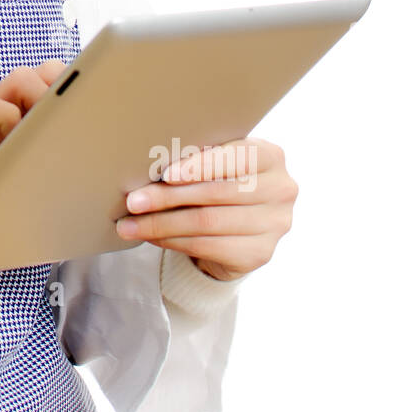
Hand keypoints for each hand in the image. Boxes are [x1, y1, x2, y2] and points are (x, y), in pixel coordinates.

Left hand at [115, 137, 297, 281]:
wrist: (236, 227)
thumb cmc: (218, 181)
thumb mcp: (214, 163)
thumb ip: (196, 157)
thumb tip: (149, 163)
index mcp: (271, 156)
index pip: (235, 158)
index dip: (199, 166)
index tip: (165, 173)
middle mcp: (282, 190)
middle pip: (216, 193)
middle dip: (168, 197)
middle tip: (133, 201)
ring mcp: (275, 225)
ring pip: (207, 223)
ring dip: (162, 224)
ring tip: (129, 224)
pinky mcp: (259, 254)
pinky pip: (207, 246)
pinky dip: (173, 241)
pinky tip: (151, 237)